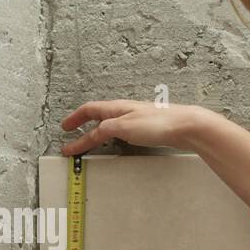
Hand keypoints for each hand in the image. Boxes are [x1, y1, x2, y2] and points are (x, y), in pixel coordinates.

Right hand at [61, 100, 211, 155]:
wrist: (185, 125)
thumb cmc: (157, 123)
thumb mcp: (123, 127)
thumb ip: (103, 131)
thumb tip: (90, 135)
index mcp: (115, 108)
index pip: (89, 110)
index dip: (74, 119)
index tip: (64, 129)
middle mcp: (124, 111)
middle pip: (97, 115)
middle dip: (82, 124)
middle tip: (71, 131)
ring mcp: (135, 119)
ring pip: (109, 123)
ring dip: (96, 130)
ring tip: (89, 138)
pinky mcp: (146, 128)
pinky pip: (120, 130)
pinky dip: (110, 136)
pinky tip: (116, 141)